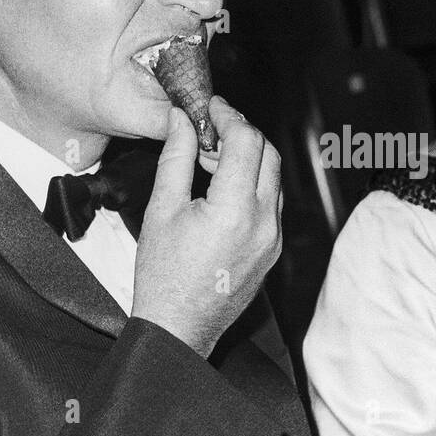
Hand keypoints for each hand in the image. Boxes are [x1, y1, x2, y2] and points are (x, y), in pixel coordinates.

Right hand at [132, 97, 282, 357]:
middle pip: (267, 153)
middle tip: (209, 129)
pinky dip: (252, 184)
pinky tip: (222, 189)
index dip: (228, 116)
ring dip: (248, 158)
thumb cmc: (163, 276)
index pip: (246, 141)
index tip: (210, 107)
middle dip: (241, 132)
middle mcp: (263, 222)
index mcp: (234, 210)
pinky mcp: (274, 249)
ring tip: (209, 161)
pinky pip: (271, 202)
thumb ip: (176, 158)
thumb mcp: (162, 209)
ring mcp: (273, 237)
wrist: (180, 328)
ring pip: (273, 177)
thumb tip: (181, 120)